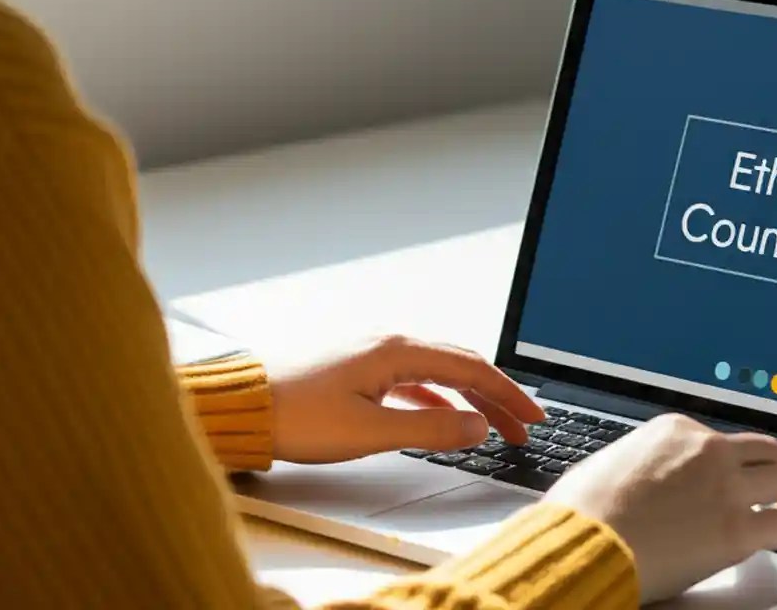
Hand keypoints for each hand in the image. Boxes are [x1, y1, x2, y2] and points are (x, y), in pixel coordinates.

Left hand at [270, 335, 543, 462]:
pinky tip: (445, 420)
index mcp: (398, 351)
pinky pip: (416, 381)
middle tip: (524, 424)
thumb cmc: (297, 415)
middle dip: (498, 396)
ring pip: (440, 374)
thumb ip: (431, 430)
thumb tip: (477, 428)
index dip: (508, 395)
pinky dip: (440, 400)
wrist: (243, 408)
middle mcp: (390, 345)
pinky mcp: (360, 371)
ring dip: (470, 400)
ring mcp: (375, 355)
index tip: (532, 416)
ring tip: (492, 427)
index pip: (472, 370)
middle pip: (461, 367)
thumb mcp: (372, 431)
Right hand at [545, 414, 776, 603]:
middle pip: (761, 450)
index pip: (718, 440)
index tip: (729, 475)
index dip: (726, 462)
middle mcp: (707, 450)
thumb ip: (635, 464)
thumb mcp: (606, 464)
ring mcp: (727, 488)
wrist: (587, 540)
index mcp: (675, 430)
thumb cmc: (584, 509)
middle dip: (767, 468)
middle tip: (771, 484)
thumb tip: (631, 476)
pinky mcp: (738, 529)